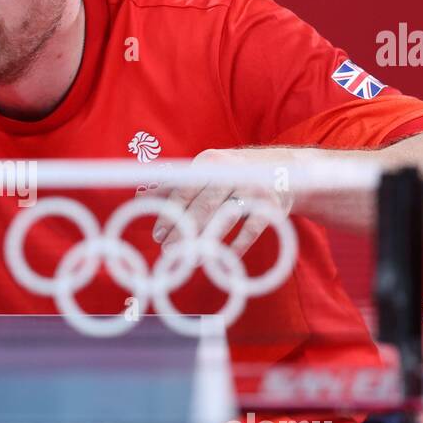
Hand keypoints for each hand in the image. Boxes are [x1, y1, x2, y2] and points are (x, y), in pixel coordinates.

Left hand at [150, 148, 295, 258]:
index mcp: (210, 163)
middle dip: (184, 230)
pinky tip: (224, 259)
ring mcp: (253, 189)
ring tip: (191, 258)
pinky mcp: (271, 206)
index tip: (157, 234)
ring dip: (206, 240)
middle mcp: (231, 173)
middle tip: (168, 251)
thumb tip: (140, 195)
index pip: (184, 191)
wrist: (282, 170)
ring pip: (225, 217)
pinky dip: (237, 245)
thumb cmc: (232, 175)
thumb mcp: (205, 173)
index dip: (170, 213)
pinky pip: (251, 229)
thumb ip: (175, 185)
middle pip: (203, 206)